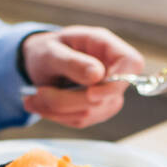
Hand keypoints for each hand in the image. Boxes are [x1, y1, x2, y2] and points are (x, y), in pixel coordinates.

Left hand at [19, 26, 143, 127]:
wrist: (37, 65)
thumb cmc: (45, 51)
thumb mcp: (50, 51)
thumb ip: (72, 62)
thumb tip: (97, 75)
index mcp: (106, 46)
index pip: (132, 64)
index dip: (119, 82)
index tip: (91, 94)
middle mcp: (112, 69)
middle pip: (108, 96)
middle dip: (69, 100)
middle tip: (38, 93)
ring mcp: (107, 92)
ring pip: (92, 112)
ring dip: (58, 110)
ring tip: (33, 98)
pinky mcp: (97, 109)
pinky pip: (81, 120)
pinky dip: (58, 116)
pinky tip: (42, 104)